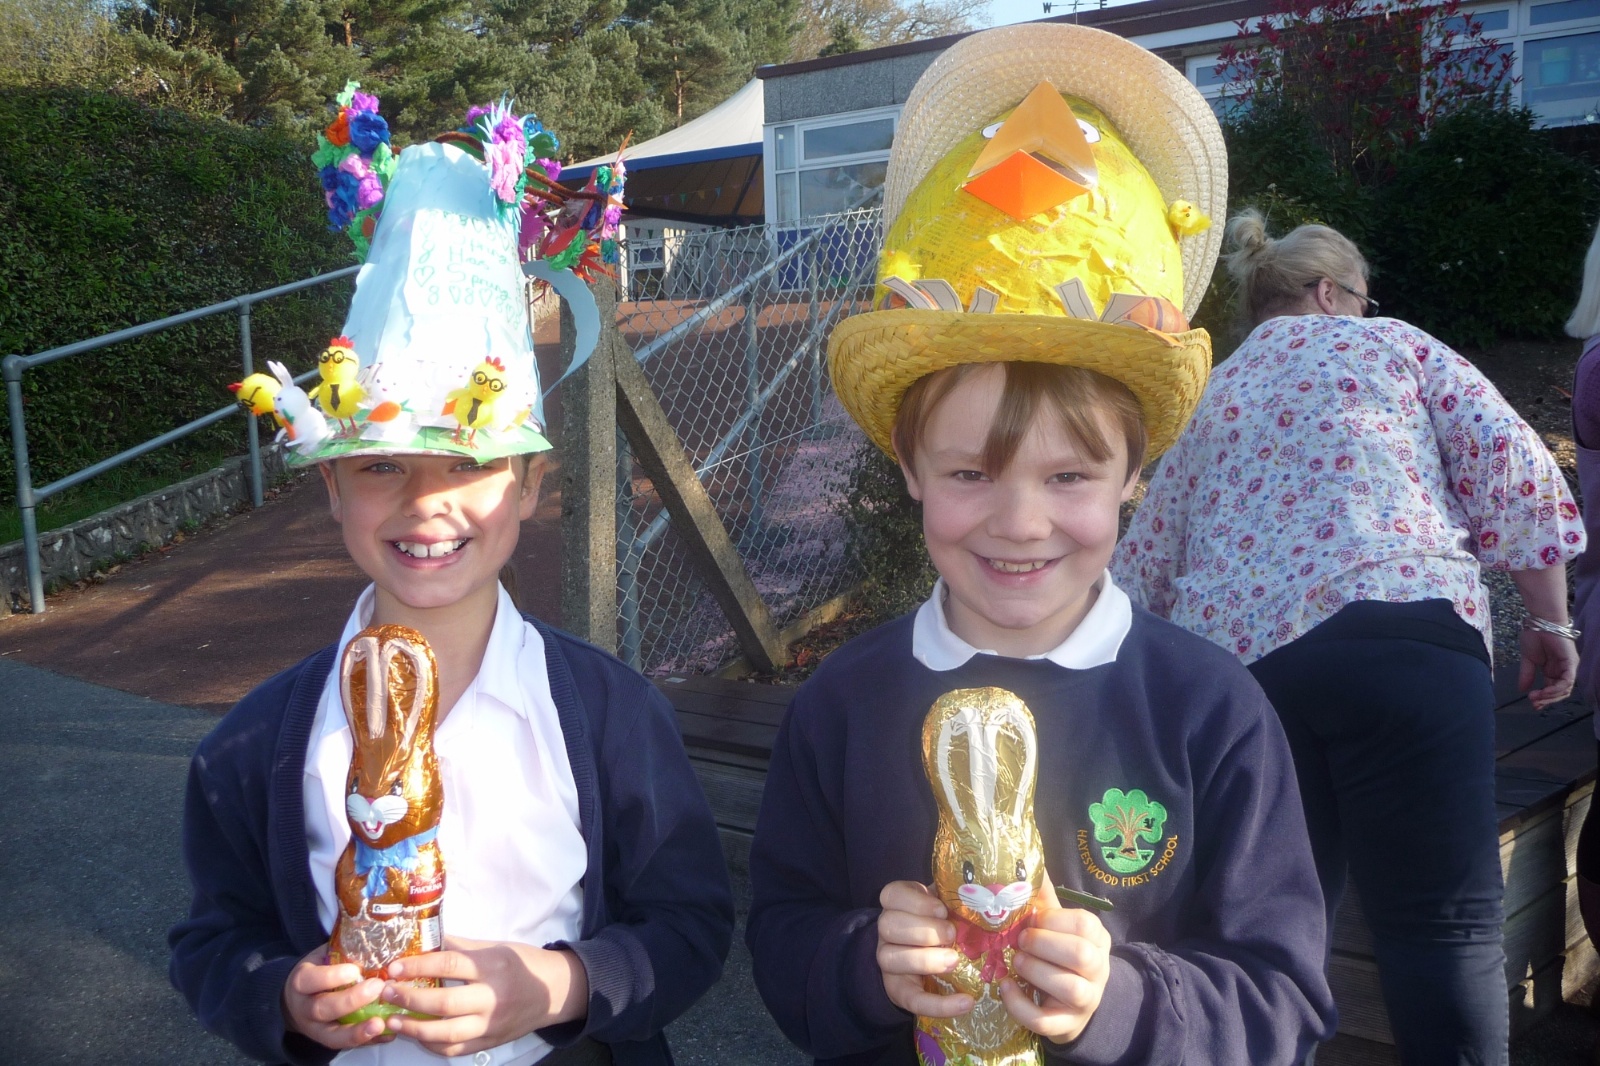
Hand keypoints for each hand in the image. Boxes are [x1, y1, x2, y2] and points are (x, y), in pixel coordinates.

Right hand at [281, 946, 392, 1049]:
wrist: (296, 1001)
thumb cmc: (319, 972)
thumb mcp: (322, 957)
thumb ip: (342, 949)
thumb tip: (376, 927)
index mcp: (302, 982)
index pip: (311, 980)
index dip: (332, 977)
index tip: (355, 970)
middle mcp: (305, 1008)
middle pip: (323, 1008)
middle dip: (351, 1000)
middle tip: (378, 988)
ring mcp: (315, 1029)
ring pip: (332, 1035)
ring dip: (358, 1031)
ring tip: (381, 1023)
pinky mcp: (328, 1042)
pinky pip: (347, 1046)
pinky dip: (368, 1041)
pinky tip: (388, 1034)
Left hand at [379, 937, 587, 1056]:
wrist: (555, 992)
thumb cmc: (522, 963)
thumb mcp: (495, 946)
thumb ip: (460, 947)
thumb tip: (424, 942)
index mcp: (493, 965)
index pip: (449, 966)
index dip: (418, 967)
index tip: (394, 967)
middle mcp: (492, 997)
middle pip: (444, 1003)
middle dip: (410, 999)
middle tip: (386, 994)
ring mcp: (491, 1024)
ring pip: (447, 1033)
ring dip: (414, 1028)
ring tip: (393, 1020)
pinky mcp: (491, 1042)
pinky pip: (456, 1049)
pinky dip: (432, 1044)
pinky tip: (416, 1035)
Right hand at [876, 880, 973, 1017]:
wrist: (928, 956)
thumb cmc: (941, 924)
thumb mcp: (943, 905)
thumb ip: (954, 899)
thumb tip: (985, 896)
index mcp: (897, 905)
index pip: (891, 895)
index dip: (916, 902)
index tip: (942, 909)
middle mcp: (887, 932)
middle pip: (888, 925)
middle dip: (923, 930)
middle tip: (951, 934)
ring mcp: (889, 961)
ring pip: (890, 958)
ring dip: (924, 959)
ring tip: (954, 960)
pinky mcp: (900, 991)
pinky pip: (913, 999)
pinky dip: (939, 1004)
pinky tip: (966, 1002)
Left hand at [999, 879, 1111, 1044]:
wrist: (1074, 1003)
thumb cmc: (1059, 956)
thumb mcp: (1056, 926)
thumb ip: (1044, 899)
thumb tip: (1028, 861)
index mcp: (1097, 938)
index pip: (1084, 923)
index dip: (1052, 920)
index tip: (1031, 920)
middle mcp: (1099, 969)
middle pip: (1081, 954)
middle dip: (1044, 944)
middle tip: (1020, 941)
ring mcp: (1086, 1000)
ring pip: (1069, 988)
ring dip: (1035, 971)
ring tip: (1015, 963)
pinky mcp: (1067, 1025)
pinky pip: (1045, 1021)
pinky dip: (1020, 1005)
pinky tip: (1005, 988)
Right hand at [1520, 626, 1577, 708]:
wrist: (1540, 622)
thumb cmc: (1534, 636)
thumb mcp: (1528, 660)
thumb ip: (1527, 674)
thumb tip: (1522, 689)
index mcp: (1554, 671)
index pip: (1552, 689)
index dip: (1543, 699)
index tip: (1532, 705)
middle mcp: (1564, 671)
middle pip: (1560, 692)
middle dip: (1547, 700)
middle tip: (1534, 704)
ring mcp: (1569, 667)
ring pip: (1565, 689)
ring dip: (1551, 697)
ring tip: (1536, 698)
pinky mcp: (1571, 663)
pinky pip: (1567, 681)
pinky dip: (1557, 688)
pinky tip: (1545, 691)